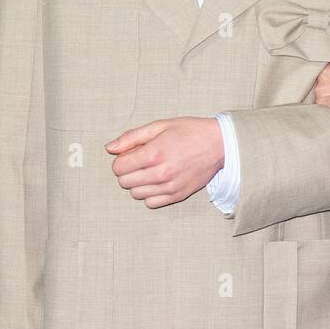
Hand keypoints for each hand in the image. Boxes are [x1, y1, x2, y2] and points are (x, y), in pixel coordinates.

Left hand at [105, 117, 224, 208]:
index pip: (119, 167)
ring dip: (138, 183)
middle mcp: (161, 172)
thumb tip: (110, 148)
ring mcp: (170, 186)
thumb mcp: (160, 126)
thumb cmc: (189, 132)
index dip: (121, 160)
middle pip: (125, 182)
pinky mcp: (178, 195)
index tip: (131, 154)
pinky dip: (150, 194)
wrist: (219, 144)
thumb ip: (132, 137)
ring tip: (150, 170)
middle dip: (127, 171)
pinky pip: (151, 203)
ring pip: (136, 194)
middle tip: (141, 161)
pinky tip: (158, 181)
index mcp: (154, 153)